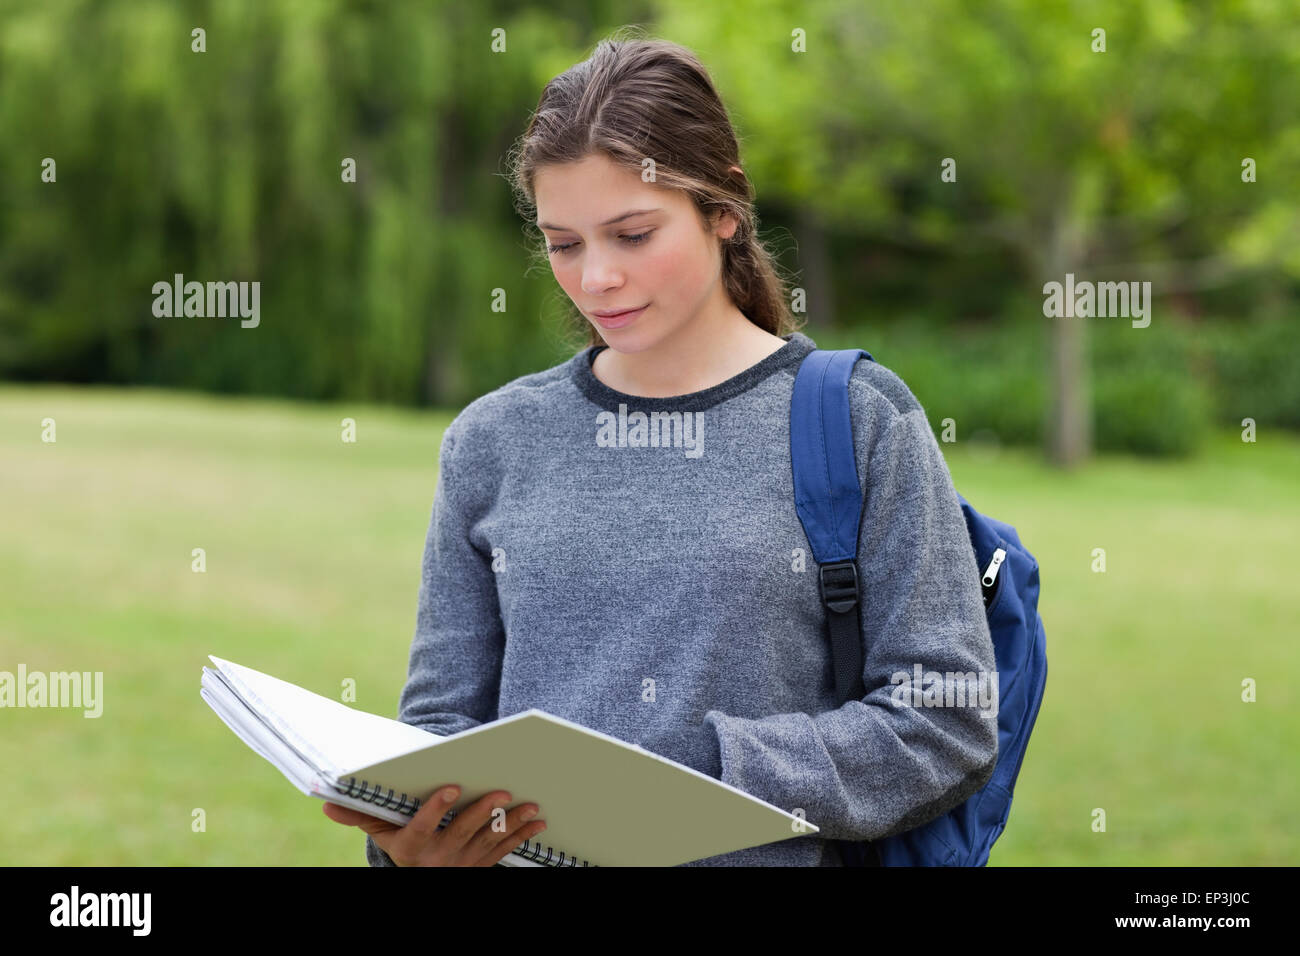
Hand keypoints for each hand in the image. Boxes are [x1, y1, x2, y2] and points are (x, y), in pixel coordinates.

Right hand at [323, 785, 546, 865]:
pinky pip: (504, 851)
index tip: (451, 785)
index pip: (423, 826)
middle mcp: (438, 858)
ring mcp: (463, 864)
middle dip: (484, 812)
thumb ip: (360, 814)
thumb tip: (324, 802)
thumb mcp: (381, 832)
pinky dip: (523, 836)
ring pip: (489, 842)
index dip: (436, 807)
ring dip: (512, 823)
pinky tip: (538, 821)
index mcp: (413, 846)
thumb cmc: (402, 843)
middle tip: (502, 792)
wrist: (424, 875)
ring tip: (530, 804)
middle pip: (463, 833)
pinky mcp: (483, 866)